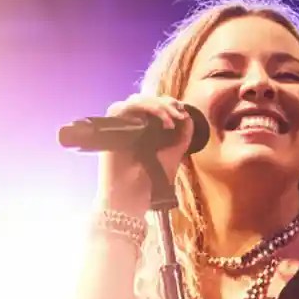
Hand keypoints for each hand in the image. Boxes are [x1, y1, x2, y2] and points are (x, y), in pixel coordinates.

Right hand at [97, 93, 197, 214]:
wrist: (133, 198)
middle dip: (166, 103)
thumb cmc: (151, 180)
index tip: (183, 112)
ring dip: (158, 105)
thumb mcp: (174, 153)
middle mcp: (129, 125)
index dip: (168, 104)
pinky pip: (125, 107)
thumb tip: (188, 114)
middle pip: (145, 99)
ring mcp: (119, 126)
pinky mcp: (110, 127)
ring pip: (136, 100)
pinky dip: (146, 108)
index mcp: (142, 129)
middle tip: (179, 115)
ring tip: (172, 119)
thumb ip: (183, 134)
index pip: (152, 106)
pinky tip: (163, 122)